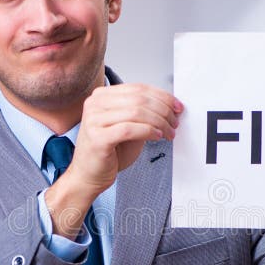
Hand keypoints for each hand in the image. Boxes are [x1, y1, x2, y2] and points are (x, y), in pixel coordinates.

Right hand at [45, 84, 182, 237]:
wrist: (88, 176)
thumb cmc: (108, 153)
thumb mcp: (128, 127)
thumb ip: (143, 114)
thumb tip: (170, 106)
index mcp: (101, 96)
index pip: (138, 88)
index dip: (162, 96)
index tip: (177, 106)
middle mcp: (95, 104)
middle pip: (139, 98)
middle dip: (163, 110)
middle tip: (175, 122)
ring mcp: (94, 120)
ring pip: (137, 112)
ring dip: (159, 122)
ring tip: (169, 132)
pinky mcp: (97, 137)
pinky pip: (130, 129)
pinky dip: (148, 131)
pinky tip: (157, 137)